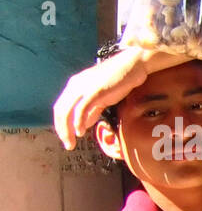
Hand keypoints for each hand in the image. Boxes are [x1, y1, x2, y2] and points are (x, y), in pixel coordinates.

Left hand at [52, 47, 186, 148]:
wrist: (133, 65)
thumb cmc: (120, 80)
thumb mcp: (102, 97)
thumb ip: (92, 110)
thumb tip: (82, 124)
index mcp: (75, 85)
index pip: (61, 108)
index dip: (61, 124)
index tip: (67, 137)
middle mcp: (75, 85)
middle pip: (60, 111)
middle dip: (62, 130)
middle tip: (68, 144)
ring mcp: (83, 87)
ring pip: (67, 111)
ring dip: (67, 129)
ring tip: (72, 142)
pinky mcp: (94, 90)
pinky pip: (81, 109)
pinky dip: (79, 122)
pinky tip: (81, 132)